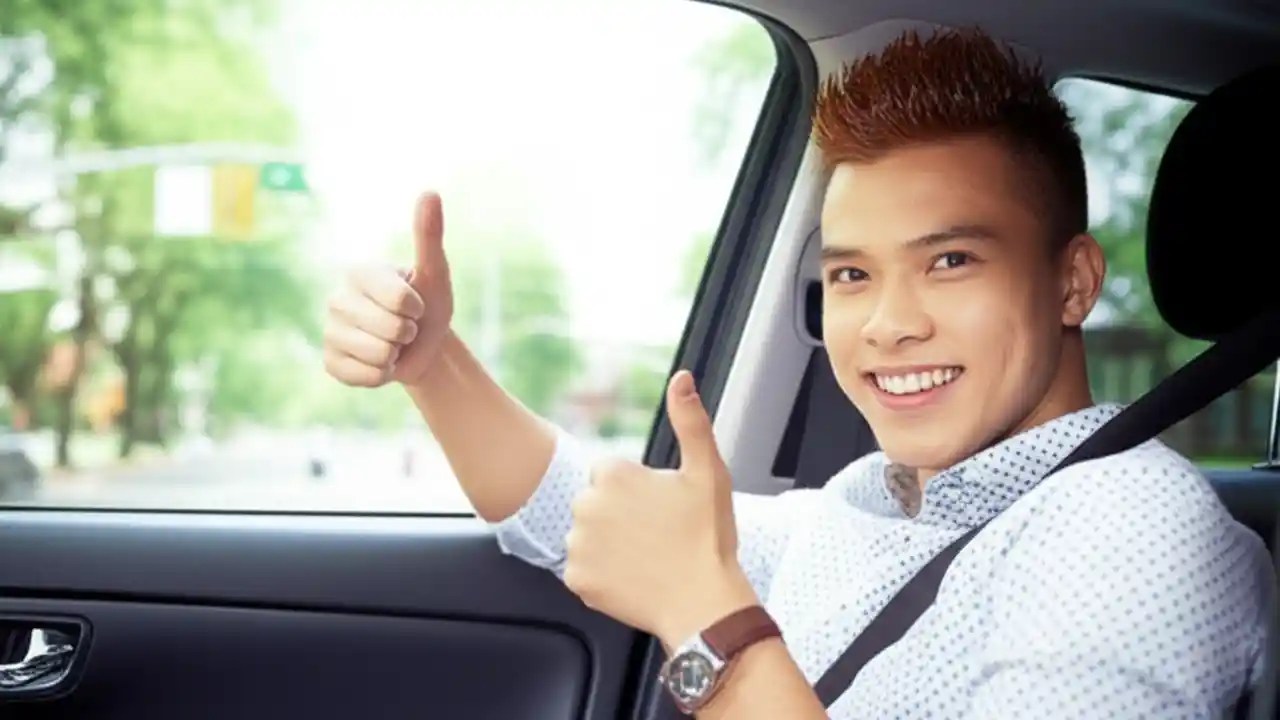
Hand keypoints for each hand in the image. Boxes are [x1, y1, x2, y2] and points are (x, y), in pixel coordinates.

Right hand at [323, 192, 454, 387]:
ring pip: (377, 354)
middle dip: (408, 334)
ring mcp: (330, 331)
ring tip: (392, 344)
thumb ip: (429, 235)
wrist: (422, 348)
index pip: (400, 299)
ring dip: (395, 355)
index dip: (417, 308)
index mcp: (359, 272)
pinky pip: (364, 376)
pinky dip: (381, 375)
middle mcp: (337, 298)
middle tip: (404, 328)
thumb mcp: (434, 272)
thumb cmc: (428, 304)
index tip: (416, 304)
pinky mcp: (330, 362)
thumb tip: (430, 192)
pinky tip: (379, 362)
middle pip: (390, 330)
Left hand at [563, 370, 757, 648]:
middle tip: (655, 534)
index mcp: (612, 475)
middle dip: (618, 515)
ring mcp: (578, 545)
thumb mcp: (707, 472)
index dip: (637, 492)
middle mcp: (585, 506)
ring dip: (608, 543)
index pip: (611, 475)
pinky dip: (601, 574)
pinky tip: (631, 576)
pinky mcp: (576, 579)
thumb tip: (682, 379)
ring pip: (588, 535)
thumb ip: (690, 422)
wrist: (704, 604)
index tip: (660, 510)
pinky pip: (583, 569)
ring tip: (645, 556)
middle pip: (596, 503)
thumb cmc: (709, 538)